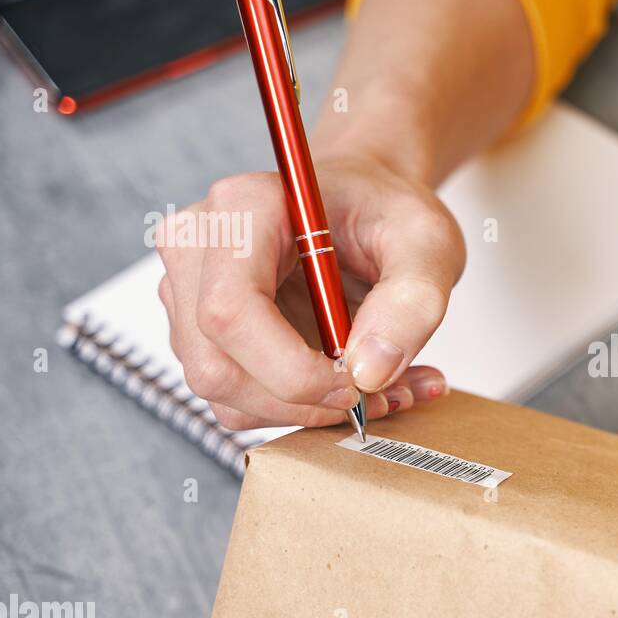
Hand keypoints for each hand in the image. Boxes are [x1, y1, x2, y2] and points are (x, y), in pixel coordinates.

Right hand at [156, 156, 460, 428]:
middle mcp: (197, 249)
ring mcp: (189, 294)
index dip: (292, 370)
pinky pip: (238, 400)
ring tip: (384, 388)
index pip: (231, 311)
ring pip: (225, 395)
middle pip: (216, 367)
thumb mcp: (428, 243)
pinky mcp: (202, 333)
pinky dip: (300, 409)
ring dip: (308, 412)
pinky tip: (355, 383)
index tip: (357, 384)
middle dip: (304, 402)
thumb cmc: (387, 212)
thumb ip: (411, 303)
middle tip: (381, 395)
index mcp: (242, 208)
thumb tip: (370, 373)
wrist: (366, 206)